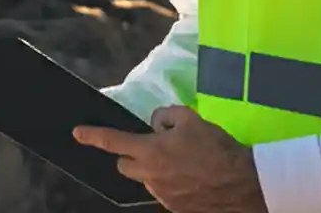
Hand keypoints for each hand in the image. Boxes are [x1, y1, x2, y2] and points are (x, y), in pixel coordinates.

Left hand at [73, 105, 266, 212]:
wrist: (243, 184)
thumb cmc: (216, 148)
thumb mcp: (190, 118)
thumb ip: (165, 117)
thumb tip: (156, 126)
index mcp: (150, 152)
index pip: (112, 141)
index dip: (92, 136)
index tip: (77, 132)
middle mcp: (150, 176)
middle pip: (124, 165)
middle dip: (129, 156)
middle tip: (151, 148)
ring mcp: (162, 195)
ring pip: (146, 179)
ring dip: (154, 170)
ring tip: (183, 163)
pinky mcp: (175, 208)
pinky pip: (165, 191)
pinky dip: (172, 182)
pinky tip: (193, 177)